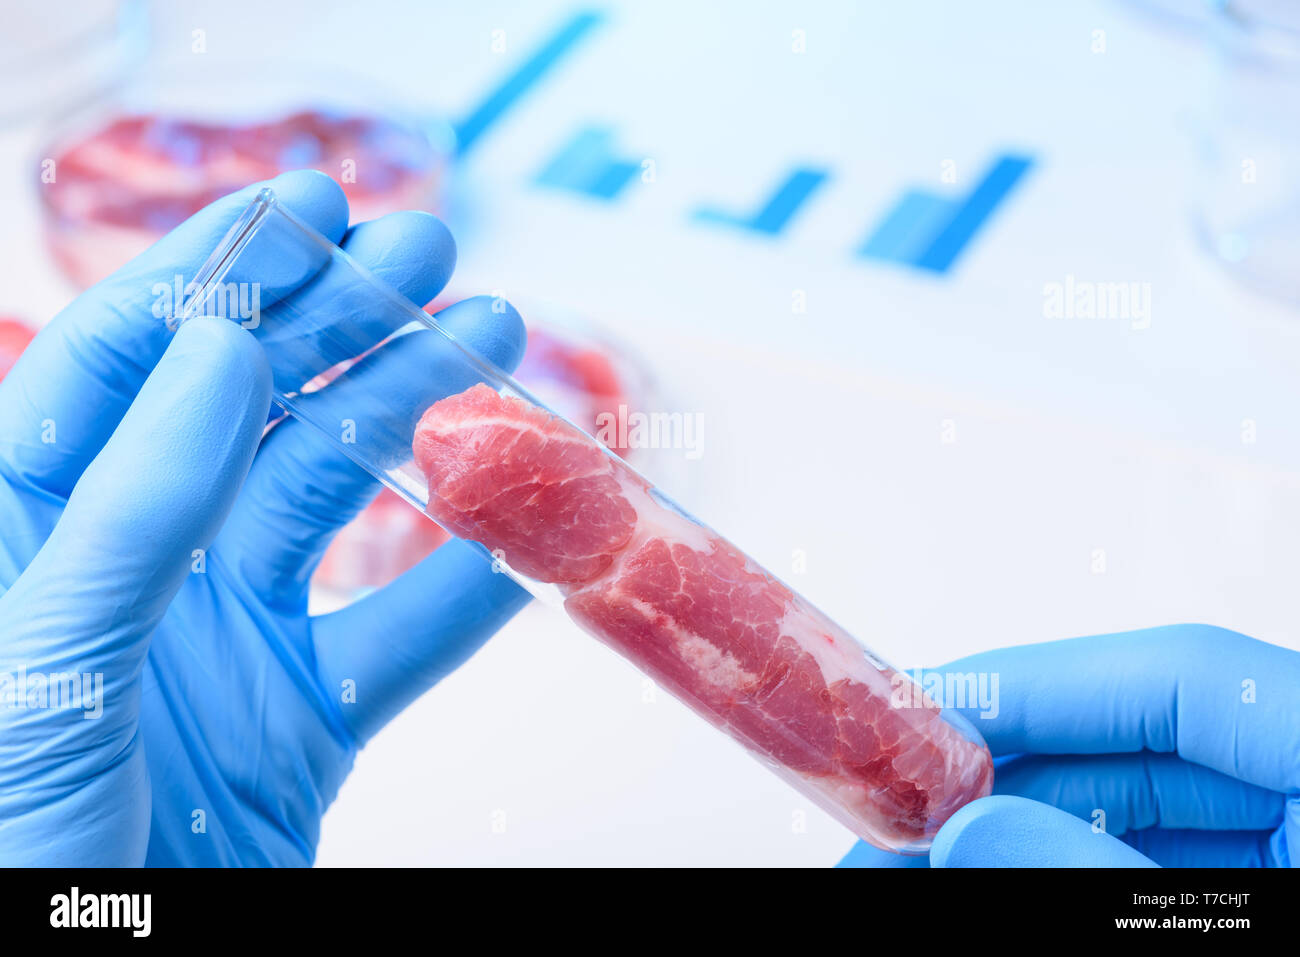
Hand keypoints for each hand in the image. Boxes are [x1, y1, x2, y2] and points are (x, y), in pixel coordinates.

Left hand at [0, 170, 528, 865]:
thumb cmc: (15, 850)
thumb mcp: (48, 662)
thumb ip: (134, 508)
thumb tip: (218, 355)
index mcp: (32, 530)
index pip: (119, 364)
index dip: (211, 275)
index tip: (304, 211)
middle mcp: (136, 564)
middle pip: (249, 413)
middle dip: (338, 320)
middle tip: (428, 250)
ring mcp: (228, 638)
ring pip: (340, 502)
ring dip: (420, 419)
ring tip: (494, 339)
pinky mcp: (304, 718)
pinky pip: (405, 635)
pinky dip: (474, 588)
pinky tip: (528, 532)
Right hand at [839, 625, 1297, 866]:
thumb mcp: (1238, 931)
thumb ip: (1105, 880)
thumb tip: (974, 834)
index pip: (1176, 675)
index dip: (1032, 687)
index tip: (917, 714)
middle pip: (1138, 745)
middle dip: (1002, 781)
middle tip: (893, 815)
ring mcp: (1299, 831)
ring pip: (1138, 808)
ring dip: (1017, 830)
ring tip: (917, 858)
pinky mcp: (1279, 877)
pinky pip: (1164, 857)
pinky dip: (1072, 863)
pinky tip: (987, 872)